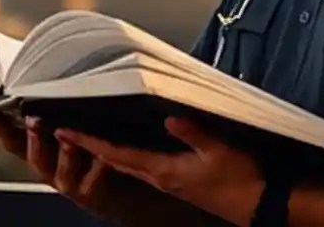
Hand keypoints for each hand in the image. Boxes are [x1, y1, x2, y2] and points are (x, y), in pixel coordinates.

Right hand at [0, 112, 121, 220]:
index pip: (7, 134)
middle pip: (28, 152)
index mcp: (35, 148)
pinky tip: (103, 157)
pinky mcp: (91, 193)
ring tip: (65, 136)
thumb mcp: (64, 128)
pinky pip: (94, 179)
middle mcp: (45, 166)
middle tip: (31, 118)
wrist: (117, 191)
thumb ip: (48, 109)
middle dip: (27, 135)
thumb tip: (29, 70)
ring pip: (59, 167)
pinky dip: (98, 169)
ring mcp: (66, 180)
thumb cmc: (88, 152)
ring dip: (61, 152)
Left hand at [56, 117, 265, 225]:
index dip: (90, 143)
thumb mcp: (219, 150)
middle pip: (115, 161)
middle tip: (65, 132)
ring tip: (86, 137)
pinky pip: (141, 168)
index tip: (66, 132)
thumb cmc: (240, 177)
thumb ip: (193, 133)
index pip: (117, 155)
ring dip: (104, 153)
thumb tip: (169, 117)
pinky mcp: (177, 183)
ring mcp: (168, 182)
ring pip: (127, 166)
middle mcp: (159, 178)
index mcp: (163, 171)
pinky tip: (124, 149)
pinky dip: (124, 157)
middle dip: (89, 147)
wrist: (258, 204)